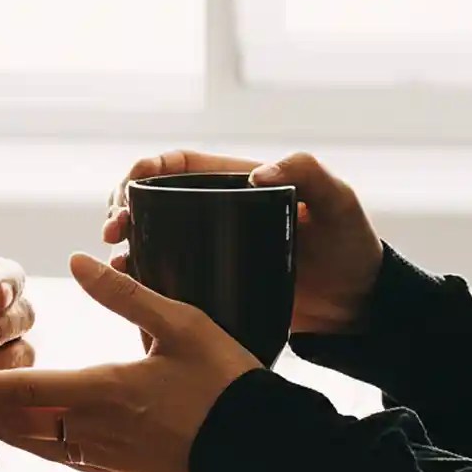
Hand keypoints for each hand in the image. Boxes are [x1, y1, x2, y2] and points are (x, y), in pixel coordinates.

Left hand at [0, 253, 260, 471]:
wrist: (261, 450)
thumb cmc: (224, 383)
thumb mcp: (179, 324)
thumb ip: (124, 294)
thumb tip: (79, 261)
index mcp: (100, 393)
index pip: (16, 390)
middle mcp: (92, 433)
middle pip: (15, 424)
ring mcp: (106, 460)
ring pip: (36, 446)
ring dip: (5, 429)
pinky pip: (65, 459)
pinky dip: (38, 444)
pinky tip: (41, 434)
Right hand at [104, 150, 383, 334]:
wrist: (356, 306)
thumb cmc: (352, 246)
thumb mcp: (338, 203)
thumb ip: (307, 174)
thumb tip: (258, 174)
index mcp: (238, 182)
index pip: (178, 165)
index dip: (145, 169)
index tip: (129, 187)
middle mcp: (218, 213)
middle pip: (153, 199)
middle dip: (122, 204)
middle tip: (114, 228)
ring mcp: (212, 249)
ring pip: (153, 235)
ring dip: (125, 239)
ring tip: (116, 253)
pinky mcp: (212, 284)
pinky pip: (167, 274)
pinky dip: (141, 273)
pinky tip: (128, 280)